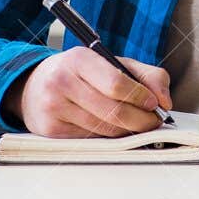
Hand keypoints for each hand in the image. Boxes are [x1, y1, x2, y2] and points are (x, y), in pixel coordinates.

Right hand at [6, 46, 171, 137]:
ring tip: (136, 125)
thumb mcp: (110, 63)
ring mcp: (54, 108)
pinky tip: (112, 129)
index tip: (154, 104)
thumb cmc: (79, 73)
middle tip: (153, 121)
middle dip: (141, 120)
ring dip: (128, 131)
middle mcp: (62, 81)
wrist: (33, 86)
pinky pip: (91, 140)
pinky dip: (108, 138)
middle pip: (113, 112)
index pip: (116, 83)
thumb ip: (145, 75)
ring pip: (104, 130)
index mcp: (80, 59)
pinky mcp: (51, 131)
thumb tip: (164, 101)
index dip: (141, 97)